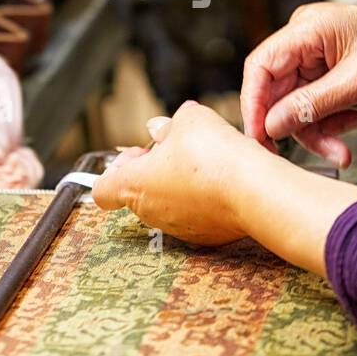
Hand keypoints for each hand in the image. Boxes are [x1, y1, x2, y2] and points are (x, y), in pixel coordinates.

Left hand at [92, 101, 253, 245]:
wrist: (253, 190)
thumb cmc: (213, 154)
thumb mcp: (188, 119)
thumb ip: (168, 125)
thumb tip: (159, 130)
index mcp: (135, 184)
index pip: (103, 189)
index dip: (117, 168)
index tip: (140, 153)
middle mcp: (151, 212)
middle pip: (139, 192)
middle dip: (155, 169)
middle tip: (178, 150)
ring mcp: (178, 227)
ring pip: (169, 204)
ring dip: (180, 184)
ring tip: (205, 163)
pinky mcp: (206, 236)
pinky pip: (196, 215)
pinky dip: (203, 200)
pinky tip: (222, 181)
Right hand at [241, 1, 356, 166]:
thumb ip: (312, 104)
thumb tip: (273, 125)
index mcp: (307, 28)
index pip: (260, 66)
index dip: (254, 104)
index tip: (260, 136)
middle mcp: (304, 39)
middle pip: (278, 90)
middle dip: (299, 125)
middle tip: (319, 152)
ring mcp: (314, 54)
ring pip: (297, 102)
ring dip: (318, 128)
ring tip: (343, 145)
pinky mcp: (326, 69)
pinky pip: (314, 101)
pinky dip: (330, 118)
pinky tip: (354, 118)